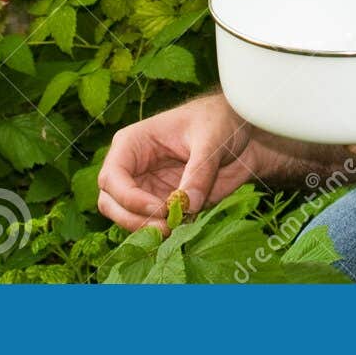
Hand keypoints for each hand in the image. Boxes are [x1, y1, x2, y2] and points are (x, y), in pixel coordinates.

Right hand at [96, 93, 319, 233]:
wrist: (245, 135)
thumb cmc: (221, 121)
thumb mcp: (211, 138)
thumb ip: (200, 171)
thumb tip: (187, 205)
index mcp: (133, 143)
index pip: (112, 177)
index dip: (128, 198)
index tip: (159, 209)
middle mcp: (134, 169)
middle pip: (111, 203)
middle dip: (132, 220)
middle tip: (166, 228)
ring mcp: (148, 189)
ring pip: (129, 219)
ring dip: (148, 230)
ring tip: (178, 229)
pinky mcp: (165, 205)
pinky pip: (154, 226)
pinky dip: (165, 233)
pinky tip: (186, 228)